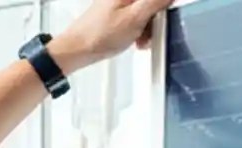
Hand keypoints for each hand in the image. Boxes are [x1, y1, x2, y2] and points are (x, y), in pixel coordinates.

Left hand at [49, 0, 174, 74]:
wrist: (77, 49)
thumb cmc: (100, 35)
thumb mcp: (135, 18)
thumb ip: (154, 2)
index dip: (162, 6)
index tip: (164, 17)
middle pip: (149, 3)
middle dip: (155, 17)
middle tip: (151, 32)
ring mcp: (117, 4)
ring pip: (143, 11)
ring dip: (147, 26)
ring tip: (141, 40)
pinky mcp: (114, 14)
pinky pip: (134, 18)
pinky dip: (138, 29)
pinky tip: (135, 41)